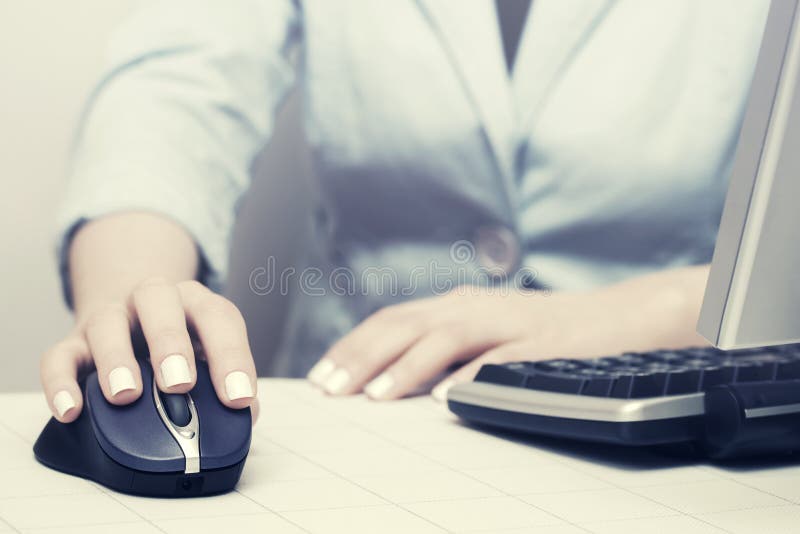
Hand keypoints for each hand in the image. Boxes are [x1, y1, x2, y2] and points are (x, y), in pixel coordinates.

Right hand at [40, 278, 257, 421]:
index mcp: (195, 303)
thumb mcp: (209, 356)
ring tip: (126, 395)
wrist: (134, 320)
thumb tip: (247, 415)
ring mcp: (110, 318)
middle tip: (179, 385)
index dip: (231, 357)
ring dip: (116, 358)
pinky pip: (59, 356)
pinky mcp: (73, 342)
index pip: (218, 317)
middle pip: (158, 300)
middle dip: (170, 342)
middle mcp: (152, 301)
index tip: (238, 398)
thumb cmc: (182, 347)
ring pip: (107, 323)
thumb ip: (227, 383)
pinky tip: (72, 411)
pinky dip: (61, 382)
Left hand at [306, 267, 708, 400]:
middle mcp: (475, 306)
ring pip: (445, 337)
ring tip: (374, 395)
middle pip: (406, 325)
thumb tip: (392, 378)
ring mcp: (508, 323)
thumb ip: (443, 348)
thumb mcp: (485, 330)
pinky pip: (502, 359)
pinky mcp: (541, 344)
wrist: (617, 316)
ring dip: (405, 367)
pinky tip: (447, 397)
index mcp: (456, 304)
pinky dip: (471, 376)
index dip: (353, 346)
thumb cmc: (544, 331)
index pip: (391, 320)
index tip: (322, 375)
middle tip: (330, 388)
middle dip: (362, 357)